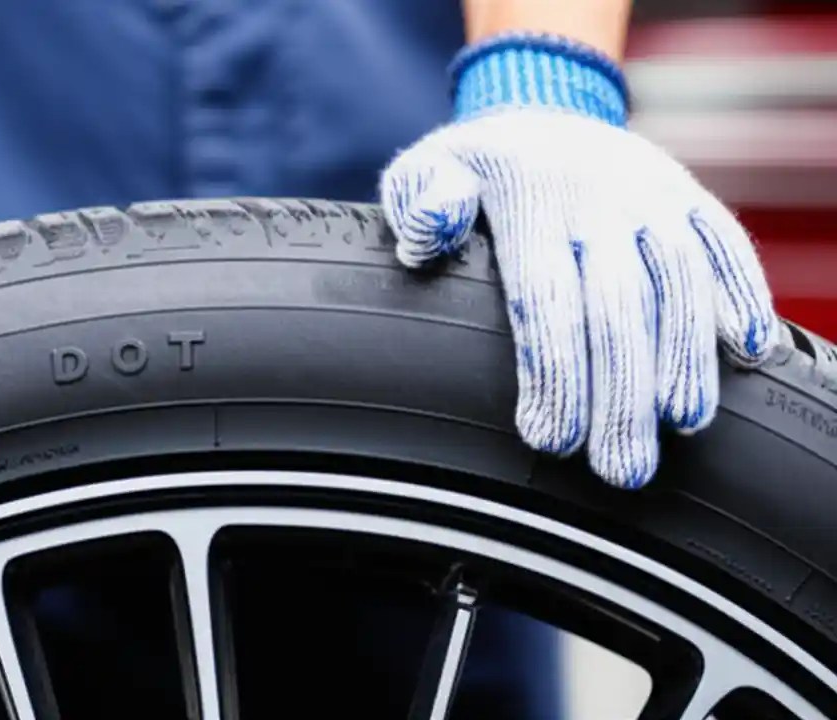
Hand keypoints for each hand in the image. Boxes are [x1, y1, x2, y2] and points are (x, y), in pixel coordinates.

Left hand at [380, 34, 781, 487]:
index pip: (543, 300)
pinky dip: (743, 291)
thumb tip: (428, 238)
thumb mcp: (424, 172)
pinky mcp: (688, 193)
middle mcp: (595, 196)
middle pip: (616, 304)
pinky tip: (749, 351)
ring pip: (679, 278)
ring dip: (686, 354)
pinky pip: (723, 241)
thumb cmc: (470, 166)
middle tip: (622, 469)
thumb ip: (420, 206)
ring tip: (684, 425)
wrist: (539, 102)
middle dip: (621, 392)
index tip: (551, 439)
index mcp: (526, 198)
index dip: (553, 373)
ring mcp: (649, 193)